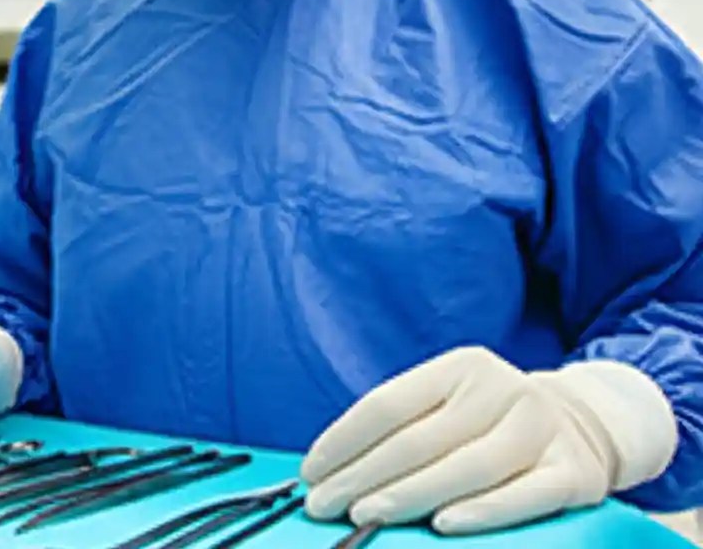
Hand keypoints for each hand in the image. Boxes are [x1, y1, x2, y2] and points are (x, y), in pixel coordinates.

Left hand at [301, 347, 676, 534]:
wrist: (582, 426)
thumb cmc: (487, 422)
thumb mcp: (448, 405)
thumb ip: (402, 429)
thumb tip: (330, 470)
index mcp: (461, 367)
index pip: (388, 404)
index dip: (344, 441)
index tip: (311, 473)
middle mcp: (503, 389)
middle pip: (420, 439)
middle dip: (363, 476)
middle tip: (324, 504)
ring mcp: (541, 429)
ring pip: (466, 467)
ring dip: (409, 495)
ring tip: (365, 515)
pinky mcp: (575, 473)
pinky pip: (524, 496)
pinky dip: (482, 512)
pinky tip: (443, 526)